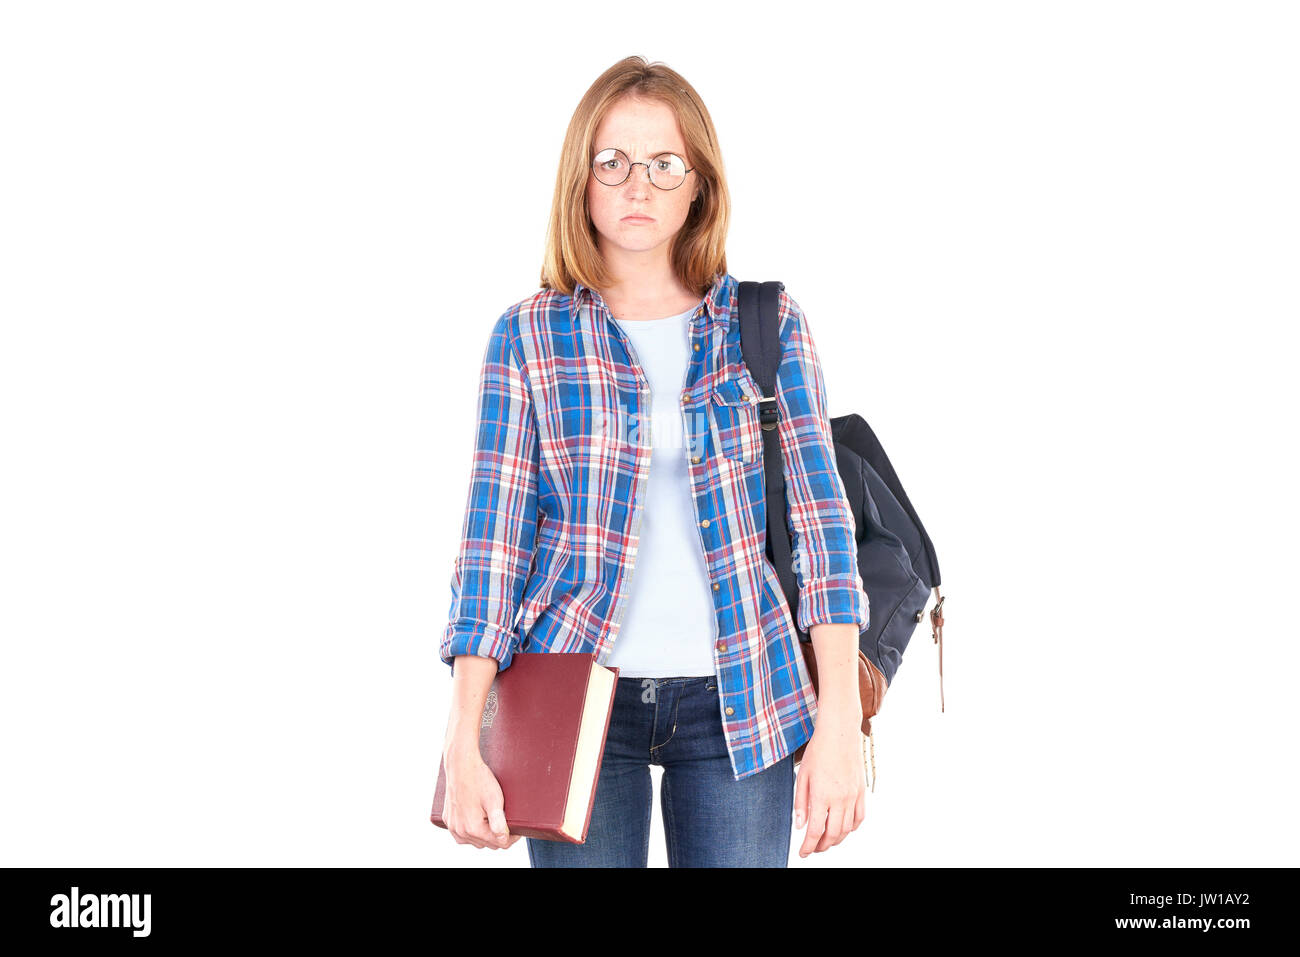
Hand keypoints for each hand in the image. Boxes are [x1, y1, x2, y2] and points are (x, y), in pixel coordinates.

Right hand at [442, 748, 523, 849]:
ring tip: (493, 819)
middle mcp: (460, 831)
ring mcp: (452, 826)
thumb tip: (504, 839)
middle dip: (499, 836)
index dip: (512, 837)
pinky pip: (462, 835)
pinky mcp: (447, 820)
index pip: (499, 843)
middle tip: (507, 821)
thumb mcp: (494, 800)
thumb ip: (498, 822)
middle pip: (487, 844)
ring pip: (475, 841)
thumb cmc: (479, 780)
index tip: (518, 829)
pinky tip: (478, 821)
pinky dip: (472, 832)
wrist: (460, 765)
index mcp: (473, 828)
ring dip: (485, 835)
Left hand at [793, 718, 865, 857]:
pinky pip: (860, 817)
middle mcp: (840, 799)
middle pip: (833, 834)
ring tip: (827, 840)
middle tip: (814, 848)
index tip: (803, 853)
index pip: (815, 831)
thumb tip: (799, 826)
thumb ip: (800, 803)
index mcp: (822, 795)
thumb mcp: (802, 776)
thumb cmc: (818, 751)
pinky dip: (852, 828)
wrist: (840, 733)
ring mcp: (853, 796)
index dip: (808, 846)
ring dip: (837, 839)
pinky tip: (844, 829)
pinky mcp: (861, 791)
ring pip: (847, 829)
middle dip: (822, 846)